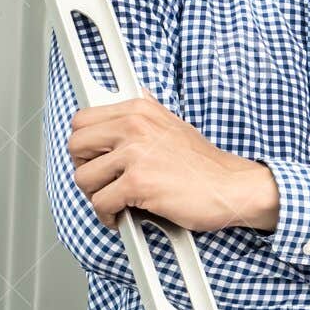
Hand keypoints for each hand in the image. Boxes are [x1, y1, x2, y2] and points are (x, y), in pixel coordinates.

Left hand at [67, 89, 277, 231]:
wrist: (234, 188)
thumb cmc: (207, 166)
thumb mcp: (175, 125)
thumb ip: (150, 111)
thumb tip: (136, 92)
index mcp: (140, 109)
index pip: (83, 120)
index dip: (85, 145)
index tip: (94, 158)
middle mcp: (135, 126)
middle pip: (75, 145)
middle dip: (85, 169)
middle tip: (102, 182)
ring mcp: (136, 154)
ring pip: (84, 178)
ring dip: (97, 196)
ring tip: (116, 201)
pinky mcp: (139, 183)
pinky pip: (101, 203)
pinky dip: (109, 217)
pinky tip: (123, 216)